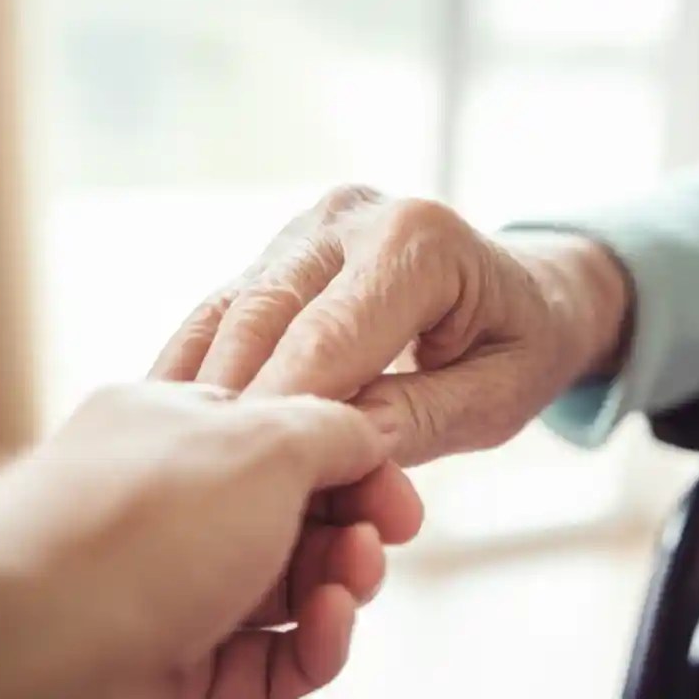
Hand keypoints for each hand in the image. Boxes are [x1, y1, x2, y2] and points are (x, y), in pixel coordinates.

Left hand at [10, 384, 389, 697]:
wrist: (16, 643)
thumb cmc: (134, 527)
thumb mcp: (261, 440)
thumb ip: (331, 427)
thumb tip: (371, 429)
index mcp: (184, 432)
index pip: (290, 437)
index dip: (355, 461)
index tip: (399, 490)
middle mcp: (179, 511)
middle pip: (296, 519)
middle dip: (353, 528)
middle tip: (381, 539)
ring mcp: (175, 594)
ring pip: (289, 594)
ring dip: (338, 587)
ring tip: (350, 587)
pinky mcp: (178, 671)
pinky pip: (269, 661)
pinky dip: (312, 646)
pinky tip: (328, 627)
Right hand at [151, 186, 630, 465]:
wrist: (528, 291)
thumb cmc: (524, 348)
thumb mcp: (499, 396)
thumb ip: (422, 416)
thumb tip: (336, 444)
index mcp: (417, 240)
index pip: (329, 337)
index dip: (279, 410)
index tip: (237, 481)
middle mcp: (350, 215)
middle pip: (264, 316)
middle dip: (228, 403)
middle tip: (192, 484)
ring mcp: (308, 225)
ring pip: (232, 311)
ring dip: (199, 386)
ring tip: (169, 458)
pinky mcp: (281, 247)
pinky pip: (227, 308)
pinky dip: (199, 364)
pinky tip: (173, 421)